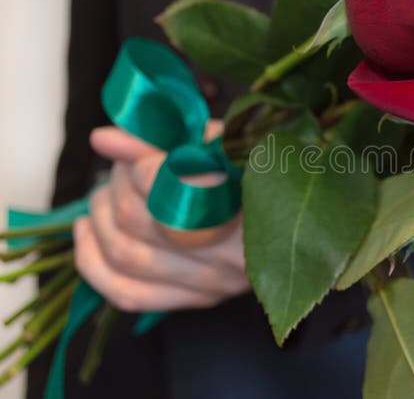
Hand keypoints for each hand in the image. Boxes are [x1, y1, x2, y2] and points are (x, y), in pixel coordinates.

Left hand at [73, 125, 249, 311]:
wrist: (299, 217)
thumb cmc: (260, 171)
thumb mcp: (221, 141)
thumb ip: (163, 138)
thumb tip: (103, 139)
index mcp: (245, 198)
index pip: (163, 180)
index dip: (134, 158)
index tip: (131, 142)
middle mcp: (231, 249)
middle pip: (137, 217)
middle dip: (115, 184)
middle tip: (123, 168)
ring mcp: (215, 282)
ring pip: (126, 255)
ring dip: (100, 217)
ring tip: (107, 195)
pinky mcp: (199, 300)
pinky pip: (128, 294)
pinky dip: (93, 263)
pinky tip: (88, 231)